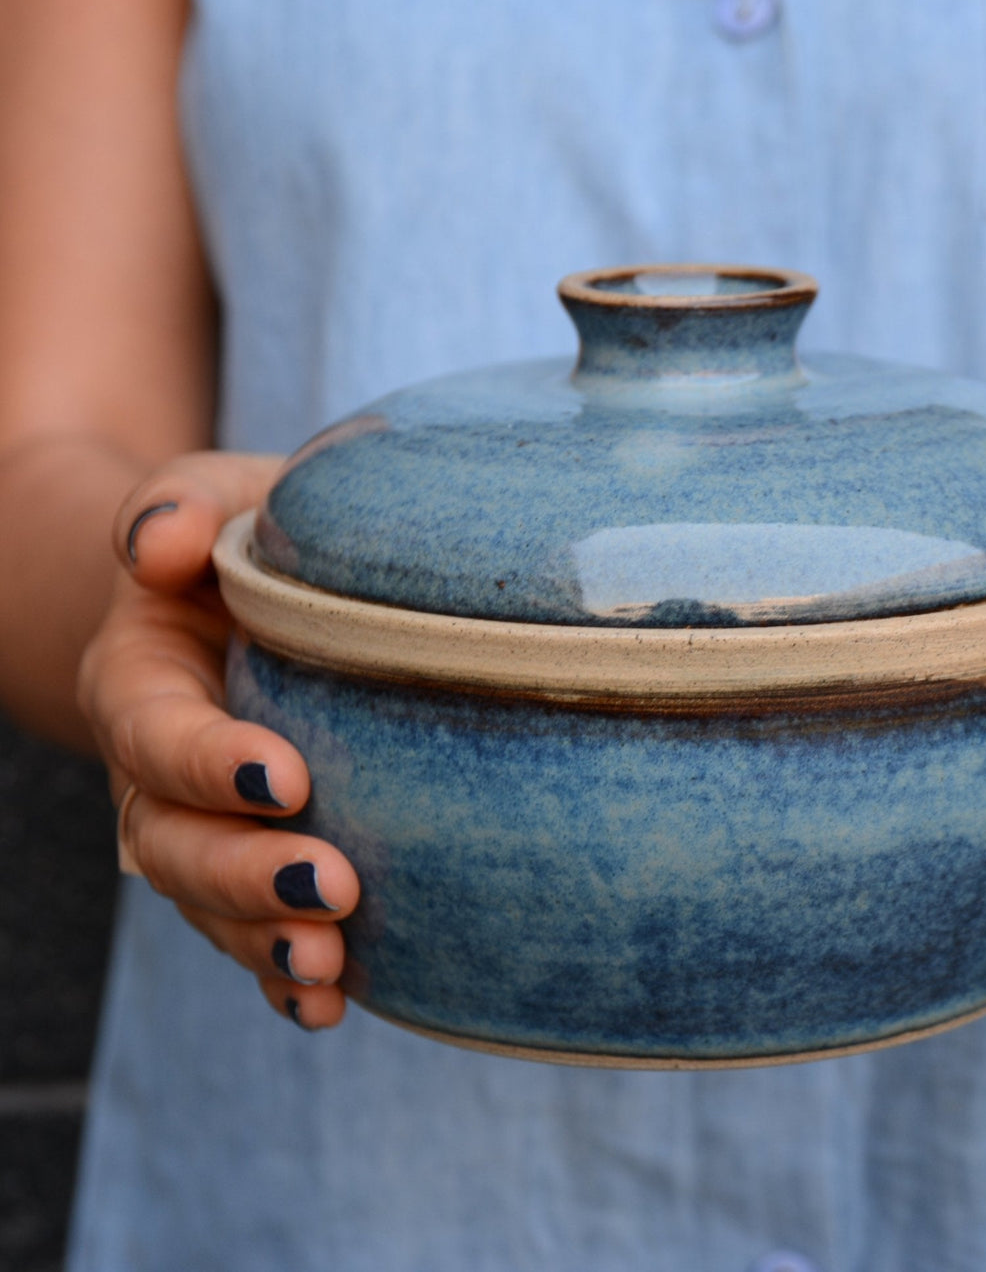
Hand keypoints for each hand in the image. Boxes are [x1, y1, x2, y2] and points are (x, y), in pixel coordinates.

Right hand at [77, 452, 359, 1030]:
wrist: (238, 591)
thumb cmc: (239, 535)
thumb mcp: (215, 494)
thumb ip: (180, 507)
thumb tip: (160, 546)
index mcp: (143, 676)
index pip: (154, 730)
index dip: (206, 763)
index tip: (285, 777)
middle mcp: (160, 767)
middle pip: (170, 842)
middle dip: (241, 875)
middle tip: (332, 886)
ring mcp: (202, 824)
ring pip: (207, 902)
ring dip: (261, 941)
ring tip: (329, 967)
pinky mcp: (252, 854)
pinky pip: (251, 928)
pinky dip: (279, 974)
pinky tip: (330, 1002)